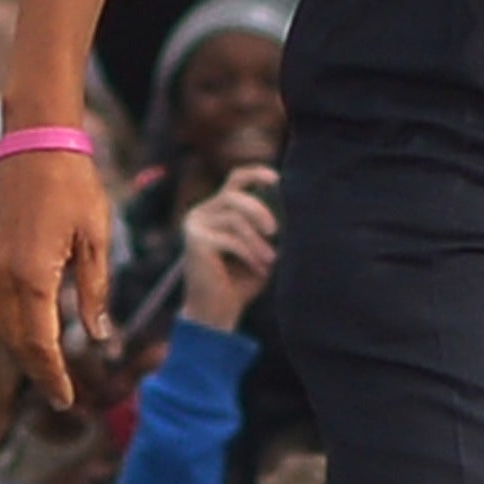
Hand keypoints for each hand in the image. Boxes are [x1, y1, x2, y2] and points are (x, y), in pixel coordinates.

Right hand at [0, 146, 115, 408]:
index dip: (52, 375)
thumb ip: (95, 290)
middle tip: (60, 396)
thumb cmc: (75, 187)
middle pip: (14, 341)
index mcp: (31, 275)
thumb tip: (99, 335)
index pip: (39, 343)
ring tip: (47, 370)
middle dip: (36, 371)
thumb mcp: (97, 238)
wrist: (36, 145)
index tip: (67, 399)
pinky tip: (29, 332)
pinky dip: (10, 325)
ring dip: (20, 351)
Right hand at [177, 166, 280, 331]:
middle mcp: (202, 212)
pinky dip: (249, 253)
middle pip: (235, 196)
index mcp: (217, 208)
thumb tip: (289, 202)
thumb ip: (267, 224)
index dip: (257, 173)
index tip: (277, 179)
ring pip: (234, 219)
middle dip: (259, 211)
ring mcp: (195, 226)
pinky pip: (229, 240)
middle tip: (275, 232)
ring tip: (270, 259)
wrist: (218, 310)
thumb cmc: (243, 277)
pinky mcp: (194, 242)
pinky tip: (259, 267)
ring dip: (257, 241)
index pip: (236, 179)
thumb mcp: (260, 245)